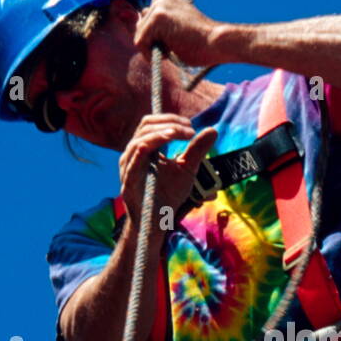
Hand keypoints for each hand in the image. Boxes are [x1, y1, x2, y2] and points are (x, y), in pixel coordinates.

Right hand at [119, 115, 218, 230]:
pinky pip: (134, 158)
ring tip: (180, 133)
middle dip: (169, 123)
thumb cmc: (169, 194)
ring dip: (162, 133)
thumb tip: (213, 129)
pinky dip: (149, 146)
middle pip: (145, 125)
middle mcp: (133, 153)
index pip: (152, 123)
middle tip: (190, 130)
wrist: (157, 221)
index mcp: (144, 148)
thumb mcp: (188, 168)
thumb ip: (198, 149)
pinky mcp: (128, 180)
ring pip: (140, 139)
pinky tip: (164, 141)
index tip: (192, 126)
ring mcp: (128, 166)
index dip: (171, 119)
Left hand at [133, 0, 223, 67]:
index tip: (174, 43)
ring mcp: (158, 6)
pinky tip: (167, 54)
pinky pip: (140, 42)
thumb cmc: (202, 43)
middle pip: (140, 27)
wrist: (217, 43)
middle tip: (175, 47)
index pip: (145, 22)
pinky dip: (149, 54)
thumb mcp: (177, 30)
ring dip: (152, 49)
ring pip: (139, 35)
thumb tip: (138, 32)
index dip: (156, 39)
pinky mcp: (157, 17)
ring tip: (174, 49)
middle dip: (152, 43)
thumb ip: (160, 28)